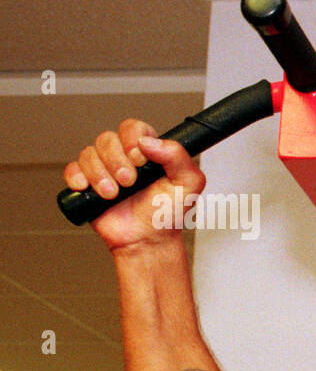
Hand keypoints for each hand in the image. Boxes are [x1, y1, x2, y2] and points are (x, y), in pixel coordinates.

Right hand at [63, 119, 204, 251]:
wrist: (148, 242)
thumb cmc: (168, 215)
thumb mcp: (188, 184)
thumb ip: (178, 156)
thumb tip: (150, 141)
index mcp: (149, 152)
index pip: (133, 128)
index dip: (132, 140)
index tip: (140, 161)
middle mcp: (125, 157)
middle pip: (107, 139)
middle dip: (116, 161)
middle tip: (129, 182)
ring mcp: (105, 170)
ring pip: (89, 153)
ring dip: (100, 174)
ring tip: (113, 194)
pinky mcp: (88, 184)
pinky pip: (72, 169)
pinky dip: (77, 177)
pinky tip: (88, 189)